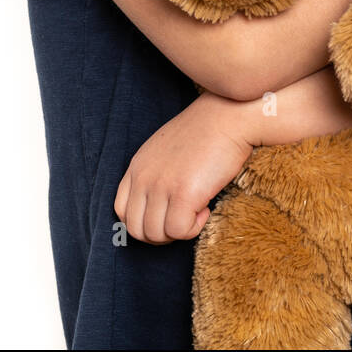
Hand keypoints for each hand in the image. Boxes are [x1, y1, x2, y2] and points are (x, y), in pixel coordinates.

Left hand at [114, 92, 254, 244]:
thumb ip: (154, 175)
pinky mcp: (184, 194)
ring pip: (157, 235)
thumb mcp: (166, 151)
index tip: (167, 217)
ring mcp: (161, 186)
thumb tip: (159, 209)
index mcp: (137, 166)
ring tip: (197, 210)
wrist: (230, 116)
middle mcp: (143, 177)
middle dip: (162, 234)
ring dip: (180, 231)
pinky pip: (180, 231)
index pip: (122, 211)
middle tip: (185, 220)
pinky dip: (194, 228)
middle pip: (137, 229)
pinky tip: (206, 208)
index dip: (144, 222)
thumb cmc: (206, 132)